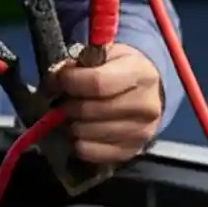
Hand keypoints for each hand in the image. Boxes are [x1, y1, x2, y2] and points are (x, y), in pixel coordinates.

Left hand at [44, 43, 162, 164]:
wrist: (152, 93)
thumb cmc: (122, 69)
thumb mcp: (107, 54)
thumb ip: (82, 62)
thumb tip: (57, 77)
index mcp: (140, 73)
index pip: (96, 82)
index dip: (69, 81)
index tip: (56, 80)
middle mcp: (145, 105)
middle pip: (89, 110)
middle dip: (65, 104)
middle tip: (59, 100)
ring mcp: (140, 132)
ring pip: (86, 133)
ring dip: (69, 124)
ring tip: (70, 114)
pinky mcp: (131, 152)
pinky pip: (90, 152)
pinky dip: (77, 142)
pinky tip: (79, 131)